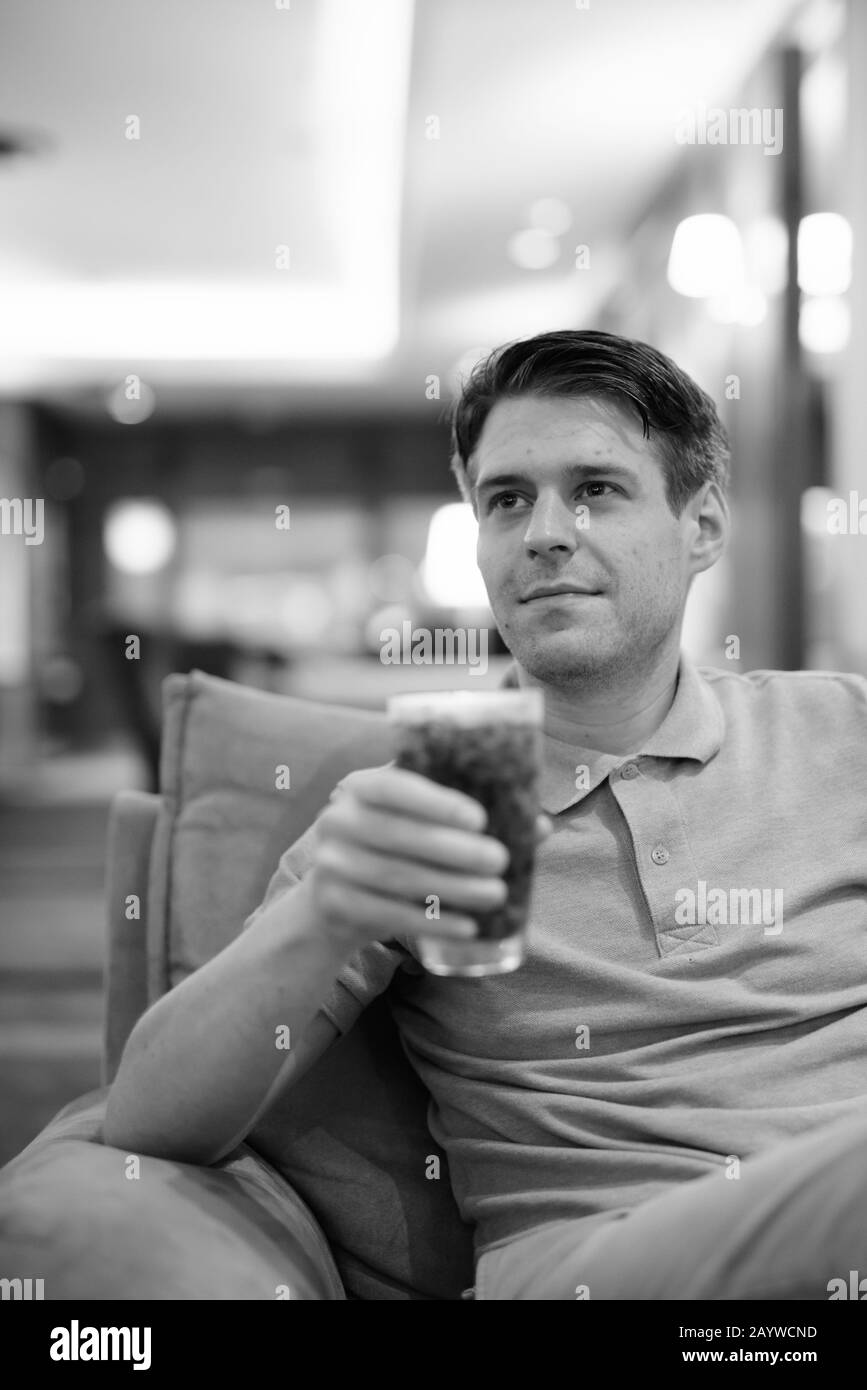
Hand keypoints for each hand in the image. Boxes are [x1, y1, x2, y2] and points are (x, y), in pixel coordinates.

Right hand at [308, 765, 550, 949]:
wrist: (332, 899)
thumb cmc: (392, 848)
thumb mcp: (417, 824)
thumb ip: (468, 819)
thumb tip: (539, 826)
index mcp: (359, 787)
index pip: (395, 786)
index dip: (436, 802)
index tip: (480, 818)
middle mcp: (336, 820)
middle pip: (399, 836)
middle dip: (455, 850)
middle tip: (501, 861)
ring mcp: (330, 864)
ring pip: (398, 877)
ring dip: (452, 888)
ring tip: (496, 894)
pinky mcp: (333, 904)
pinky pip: (388, 914)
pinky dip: (432, 920)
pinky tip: (467, 924)